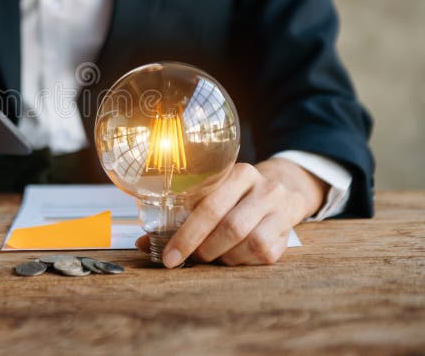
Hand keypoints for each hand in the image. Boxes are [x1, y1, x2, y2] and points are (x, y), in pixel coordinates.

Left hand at [136, 159, 327, 266]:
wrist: (282, 190)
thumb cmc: (234, 196)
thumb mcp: (212, 193)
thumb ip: (181, 214)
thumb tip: (143, 242)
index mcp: (238, 172)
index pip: (209, 206)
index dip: (187, 235)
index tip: (169, 257)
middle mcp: (264, 187)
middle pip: (231, 227)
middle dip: (205, 250)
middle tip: (190, 259)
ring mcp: (281, 208)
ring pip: (250, 244)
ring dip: (225, 258)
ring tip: (213, 256)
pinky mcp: (289, 230)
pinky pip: (264, 255)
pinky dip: (242, 261)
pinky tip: (233, 256)